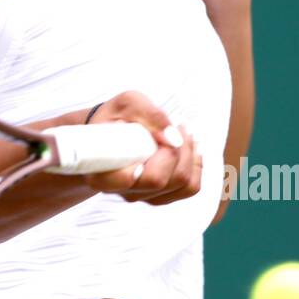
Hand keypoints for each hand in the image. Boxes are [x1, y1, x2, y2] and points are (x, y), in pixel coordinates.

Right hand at [82, 91, 201, 205]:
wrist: (111, 130)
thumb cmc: (117, 117)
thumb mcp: (127, 103)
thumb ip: (148, 114)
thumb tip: (174, 138)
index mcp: (102, 172)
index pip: (130, 179)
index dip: (150, 159)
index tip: (156, 134)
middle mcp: (121, 190)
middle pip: (161, 181)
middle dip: (177, 149)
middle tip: (177, 125)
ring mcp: (142, 196)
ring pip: (181, 184)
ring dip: (190, 154)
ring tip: (183, 131)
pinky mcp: (160, 196)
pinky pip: (191, 187)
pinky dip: (196, 164)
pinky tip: (188, 145)